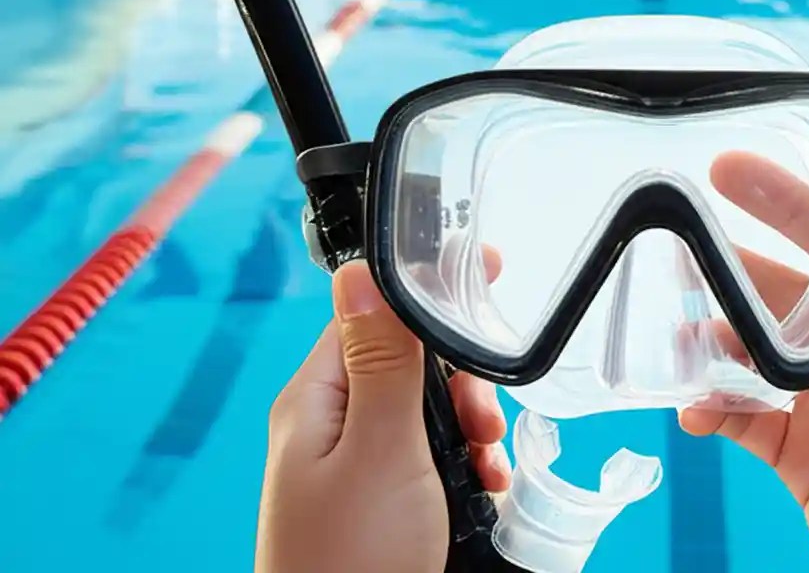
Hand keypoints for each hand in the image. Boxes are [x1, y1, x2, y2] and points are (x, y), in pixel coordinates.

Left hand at [255, 258, 509, 572]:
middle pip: (407, 360)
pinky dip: (461, 464)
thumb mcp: (379, 451)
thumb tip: (360, 270)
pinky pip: (425, 456)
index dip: (428, 293)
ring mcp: (353, 464)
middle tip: (484, 422)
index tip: (484, 270)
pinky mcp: (377, 498)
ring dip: (466, 427)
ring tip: (486, 467)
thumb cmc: (352, 560)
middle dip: (459, 381)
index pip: (372, 311)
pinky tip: (483, 489)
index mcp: (317, 398)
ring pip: (423, 411)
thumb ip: (380, 362)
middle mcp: (330, 424)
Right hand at [681, 154, 808, 572]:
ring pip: (764, 351)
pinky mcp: (805, 464)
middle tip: (684, 208)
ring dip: (718, 332)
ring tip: (674, 320)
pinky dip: (716, 410)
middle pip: (803, 290)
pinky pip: (748, 422)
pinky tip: (694, 407)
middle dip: (745, 249)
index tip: (750, 164)